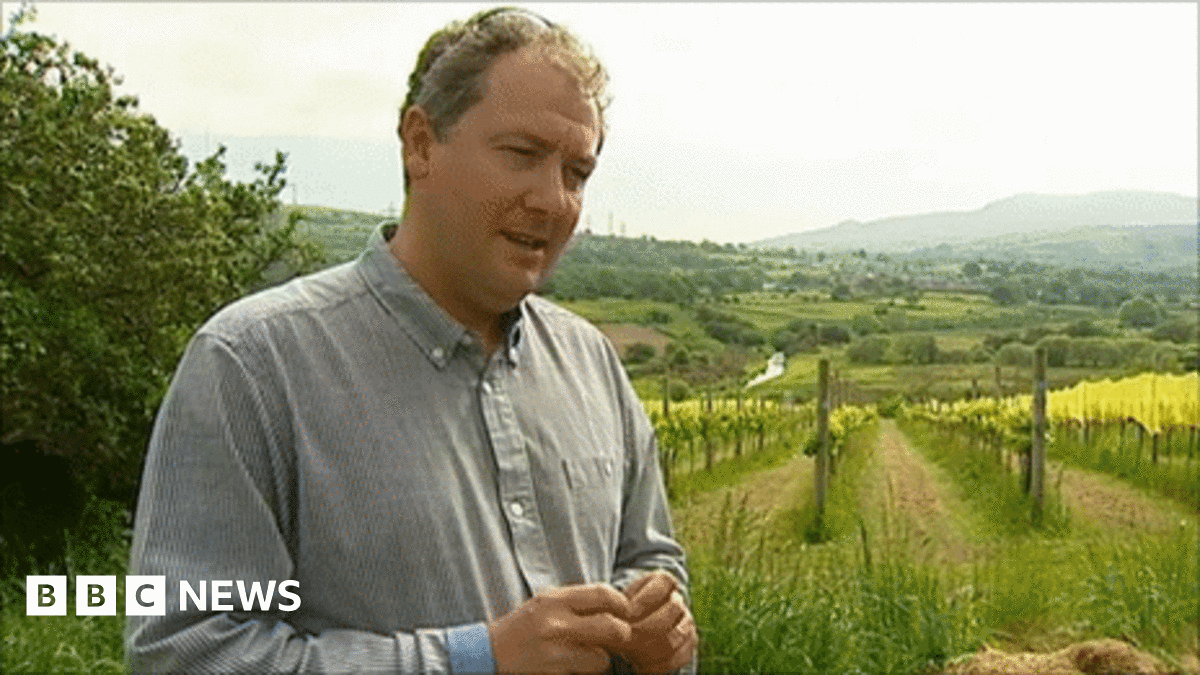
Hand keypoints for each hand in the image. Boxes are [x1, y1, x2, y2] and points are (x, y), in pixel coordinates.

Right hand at [488, 583, 633, 673]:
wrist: (490, 653)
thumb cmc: (525, 626)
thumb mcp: (547, 603)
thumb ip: (578, 602)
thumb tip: (617, 605)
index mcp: (554, 599)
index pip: (604, 594)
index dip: (621, 604)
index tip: (624, 611)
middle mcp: (555, 623)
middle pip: (613, 627)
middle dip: (620, 634)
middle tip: (615, 636)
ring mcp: (555, 652)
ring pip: (602, 657)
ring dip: (600, 658)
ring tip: (585, 653)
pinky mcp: (553, 673)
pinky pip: (585, 673)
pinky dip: (584, 670)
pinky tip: (571, 664)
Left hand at [617, 571, 696, 673]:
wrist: (633, 627)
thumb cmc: (622, 612)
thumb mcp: (620, 601)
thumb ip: (621, 605)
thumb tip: (619, 621)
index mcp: (662, 581)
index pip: (664, 583)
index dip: (645, 600)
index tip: (626, 615)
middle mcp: (678, 599)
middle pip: (673, 609)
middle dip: (647, 627)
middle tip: (627, 639)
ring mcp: (686, 621)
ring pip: (677, 634)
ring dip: (652, 647)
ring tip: (632, 655)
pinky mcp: (689, 643)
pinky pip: (681, 655)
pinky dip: (661, 664)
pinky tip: (642, 668)